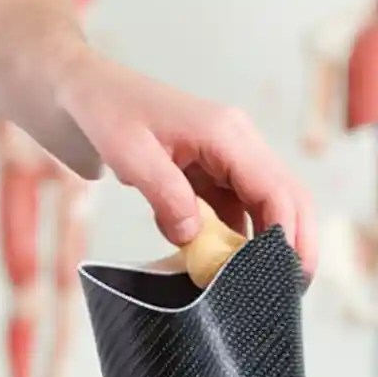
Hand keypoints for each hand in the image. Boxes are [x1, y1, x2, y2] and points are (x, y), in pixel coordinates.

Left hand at [56, 49, 318, 277]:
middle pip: (288, 196)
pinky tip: (227, 264)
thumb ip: (166, 196)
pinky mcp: (213, 173)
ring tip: (266, 284)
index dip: (285, 233)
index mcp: (227, 133)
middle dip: (297, 241)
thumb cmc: (102, 109)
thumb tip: (194, 238)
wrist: (80, 90)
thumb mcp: (129, 152)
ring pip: (268, 206)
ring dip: (269, 243)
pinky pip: (238, 209)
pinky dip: (238, 238)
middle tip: (295, 286)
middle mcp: (238, 144)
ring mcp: (228, 159)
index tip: (284, 272)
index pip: (275, 189)